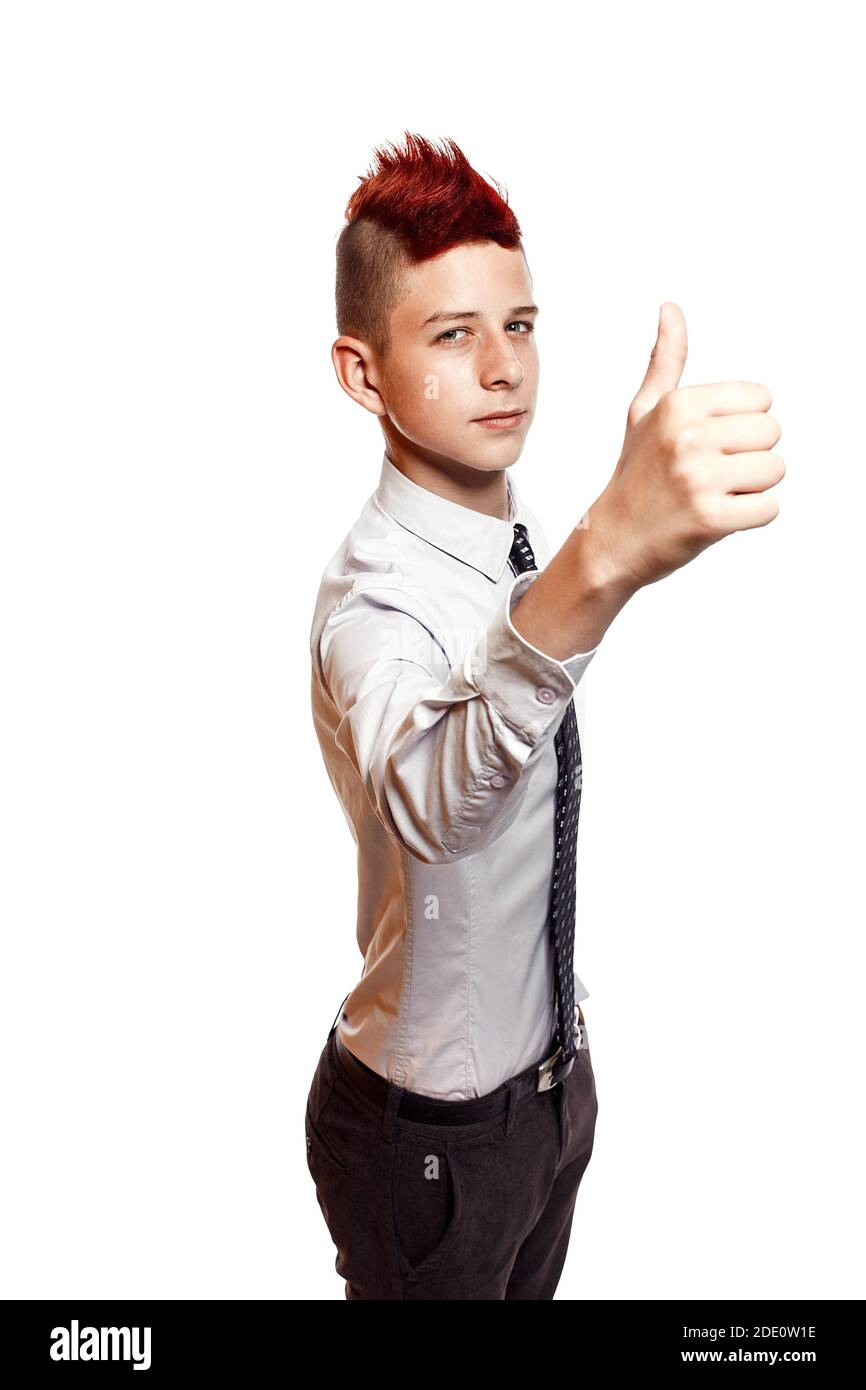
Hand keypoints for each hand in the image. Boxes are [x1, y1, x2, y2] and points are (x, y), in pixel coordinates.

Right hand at [589, 303, 784, 591]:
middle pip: (771, 433)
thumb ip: (665, 361)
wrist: (612, 542)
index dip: (742, 425)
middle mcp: (688, 437)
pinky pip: (769, 508)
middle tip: (712, 474)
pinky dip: (751, 517)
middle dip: (750, 456)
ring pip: (774, 470)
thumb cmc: (634, 476)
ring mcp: (699, 479)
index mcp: (678, 405)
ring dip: (753, 488)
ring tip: (714, 494)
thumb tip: (670, 309)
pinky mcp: (711, 519)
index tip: (711, 444)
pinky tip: (718, 517)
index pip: (760, 399)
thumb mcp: (644, 412)